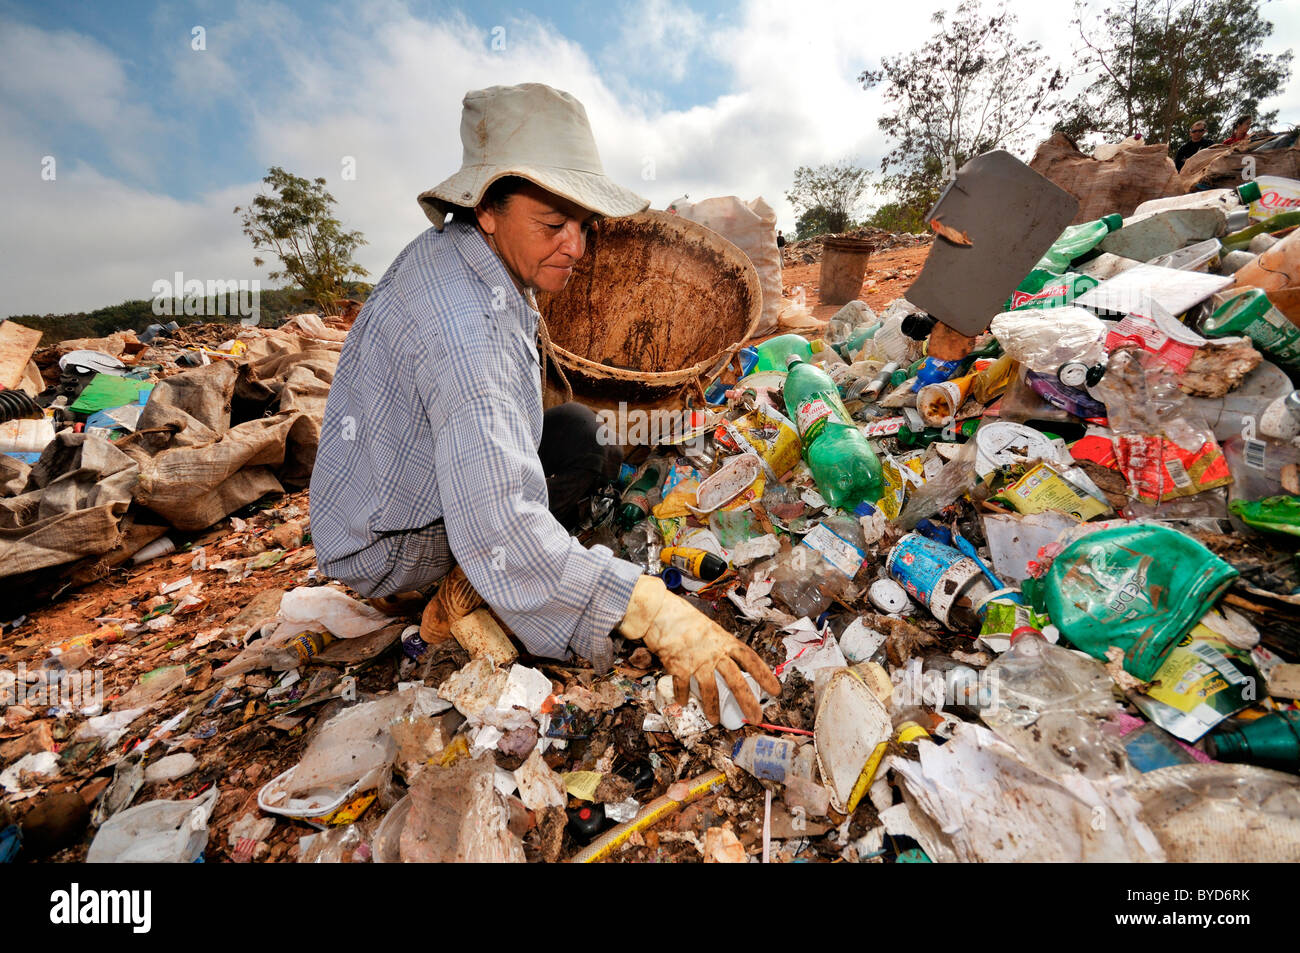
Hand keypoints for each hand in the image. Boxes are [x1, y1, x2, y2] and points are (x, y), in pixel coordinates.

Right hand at [620, 576, 779, 723]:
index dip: (765, 676)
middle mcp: (714, 652)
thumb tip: (725, 662)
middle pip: (736, 680)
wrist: (660, 612)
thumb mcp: (709, 629)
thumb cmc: (684, 618)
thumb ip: (718, 646)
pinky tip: (683, 703)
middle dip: (747, 701)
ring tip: (715, 720)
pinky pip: (683, 687)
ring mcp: (697, 660)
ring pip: (710, 690)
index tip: (775, 691)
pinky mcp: (679, 666)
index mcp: (725, 641)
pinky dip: (682, 697)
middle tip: (756, 718)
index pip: (751, 660)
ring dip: (713, 708)